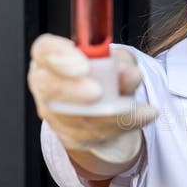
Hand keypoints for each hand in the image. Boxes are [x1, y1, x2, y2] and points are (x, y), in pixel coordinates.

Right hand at [27, 34, 157, 164]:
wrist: (109, 104)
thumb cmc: (106, 73)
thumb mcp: (118, 59)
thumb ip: (121, 63)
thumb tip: (127, 75)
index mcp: (51, 55)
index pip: (45, 50)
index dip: (61, 57)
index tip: (84, 65)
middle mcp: (46, 83)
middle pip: (49, 87)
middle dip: (75, 91)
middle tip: (99, 93)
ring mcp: (54, 113)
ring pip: (75, 117)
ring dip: (111, 113)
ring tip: (140, 108)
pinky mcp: (69, 136)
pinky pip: (93, 134)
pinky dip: (122, 125)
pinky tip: (141, 117)